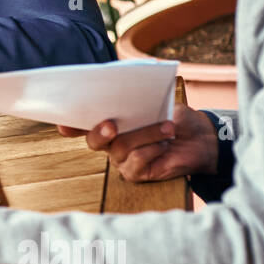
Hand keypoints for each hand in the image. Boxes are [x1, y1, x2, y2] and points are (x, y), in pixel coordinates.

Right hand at [57, 103, 219, 181]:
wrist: (200, 138)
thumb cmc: (174, 117)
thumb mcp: (157, 102)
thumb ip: (138, 101)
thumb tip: (127, 90)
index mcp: (109, 122)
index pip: (82, 123)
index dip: (69, 124)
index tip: (63, 124)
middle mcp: (110, 142)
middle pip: (93, 140)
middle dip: (99, 132)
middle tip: (111, 125)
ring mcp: (121, 159)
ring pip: (120, 148)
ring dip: (145, 135)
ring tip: (167, 128)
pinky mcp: (135, 173)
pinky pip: (136, 161)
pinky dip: (152, 149)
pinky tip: (165, 144)